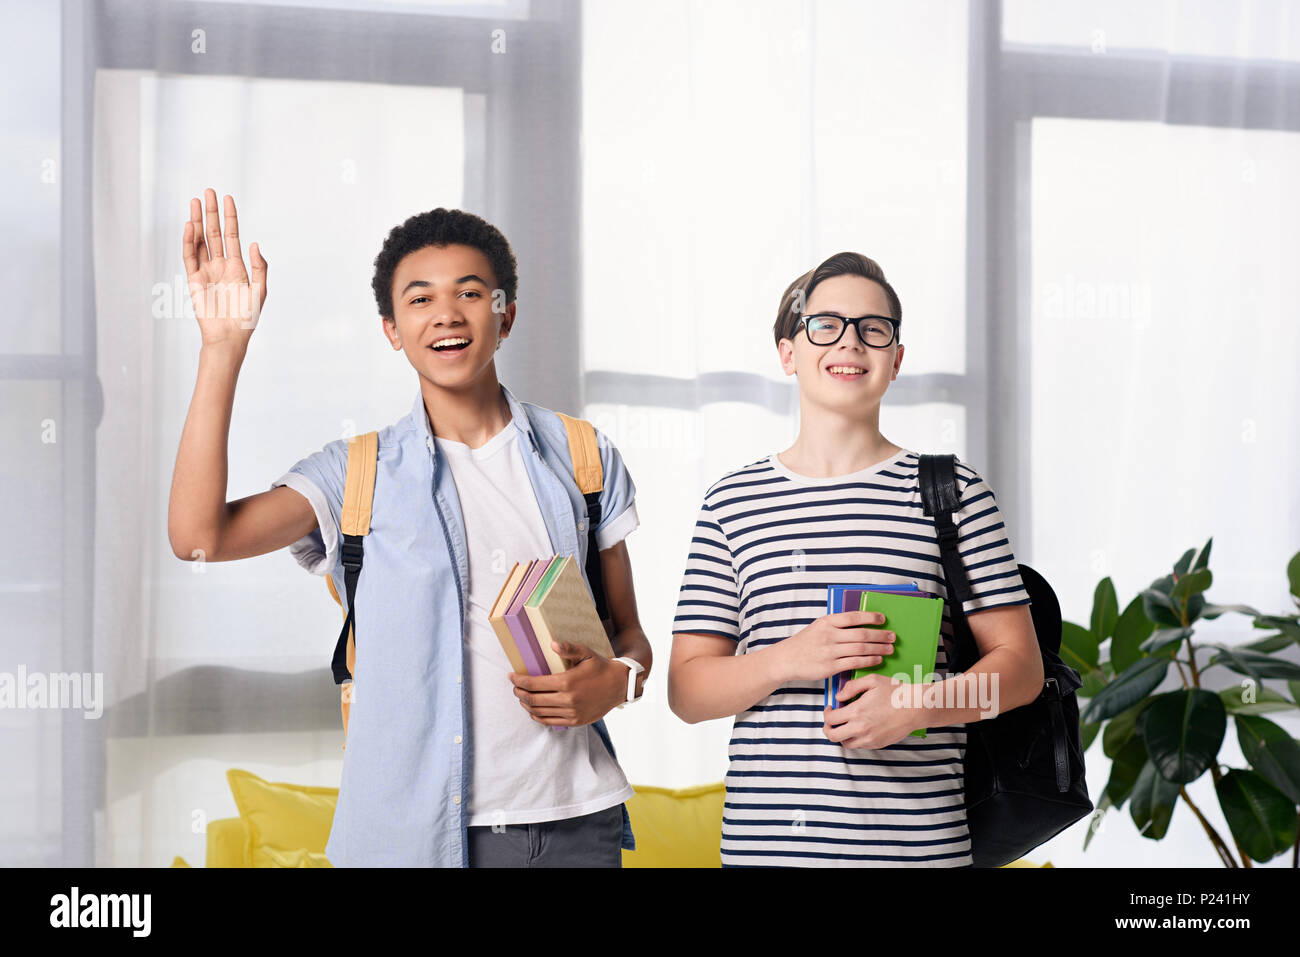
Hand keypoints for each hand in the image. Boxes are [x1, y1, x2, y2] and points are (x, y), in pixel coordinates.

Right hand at [182, 187, 266, 349]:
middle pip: (214, 233)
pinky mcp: (193, 280)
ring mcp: (206, 271)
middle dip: (211, 212)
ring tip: (195, 201)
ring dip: (197, 221)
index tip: (227, 198)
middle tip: (208, 191)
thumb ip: (260, 267)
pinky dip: (189, 241)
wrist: (230, 337)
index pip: (232, 235)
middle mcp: (220, 265)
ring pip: (200, 240)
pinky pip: (189, 257)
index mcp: (237, 266)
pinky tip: (190, 226)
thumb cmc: (247, 318)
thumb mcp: (260, 291)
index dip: (230, 217)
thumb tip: (254, 243)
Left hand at [508, 641, 626, 726]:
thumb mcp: (587, 653)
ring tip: (522, 697)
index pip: (533, 684)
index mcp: (567, 682)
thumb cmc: (601, 667)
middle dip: (518, 693)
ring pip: (539, 712)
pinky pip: (550, 722)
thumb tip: (552, 644)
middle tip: (514, 687)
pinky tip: (534, 710)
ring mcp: (571, 712)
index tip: (511, 676)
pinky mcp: (575, 721)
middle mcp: (567, 699)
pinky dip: (537, 716)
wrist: (619, 686)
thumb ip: (569, 649)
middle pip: (532, 699)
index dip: (518, 680)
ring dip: (526, 705)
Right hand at [770, 610, 896, 683]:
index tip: (883, 619)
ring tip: (889, 649)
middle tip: (892, 636)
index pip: (853, 617)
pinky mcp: (830, 667)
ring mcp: (829, 651)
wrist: (786, 659)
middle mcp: (829, 635)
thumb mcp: (818, 627)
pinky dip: (869, 661)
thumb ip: (837, 625)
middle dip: (880, 635)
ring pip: (861, 649)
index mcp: (826, 622)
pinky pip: (855, 663)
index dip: (871, 617)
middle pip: (862, 634)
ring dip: (879, 649)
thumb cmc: (805, 643)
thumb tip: (862, 624)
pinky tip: (877, 660)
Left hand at [823, 673, 920, 749]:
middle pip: (832, 736)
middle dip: (828, 728)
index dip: (826, 713)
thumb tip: (838, 696)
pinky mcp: (877, 744)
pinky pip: (859, 745)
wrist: (915, 708)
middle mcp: (860, 728)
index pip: (830, 719)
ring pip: (845, 743)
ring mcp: (869, 739)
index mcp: (857, 712)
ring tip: (845, 725)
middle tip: (831, 720)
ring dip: (841, 735)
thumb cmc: (895, 692)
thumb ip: (851, 687)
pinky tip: (859, 728)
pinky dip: (854, 738)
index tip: (830, 708)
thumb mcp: (872, 680)